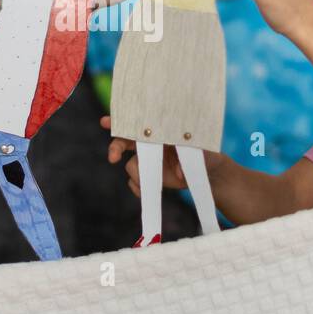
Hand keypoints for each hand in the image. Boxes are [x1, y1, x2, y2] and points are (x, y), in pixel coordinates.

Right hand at [100, 115, 222, 195]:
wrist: (207, 172)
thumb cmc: (204, 152)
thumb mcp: (199, 150)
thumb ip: (186, 158)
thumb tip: (176, 173)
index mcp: (158, 131)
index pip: (135, 123)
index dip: (118, 121)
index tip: (105, 122)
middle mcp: (148, 144)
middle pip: (121, 143)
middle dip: (114, 149)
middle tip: (112, 158)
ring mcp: (147, 162)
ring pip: (130, 167)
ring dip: (141, 175)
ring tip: (163, 181)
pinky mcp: (149, 178)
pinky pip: (135, 184)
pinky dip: (139, 188)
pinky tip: (148, 191)